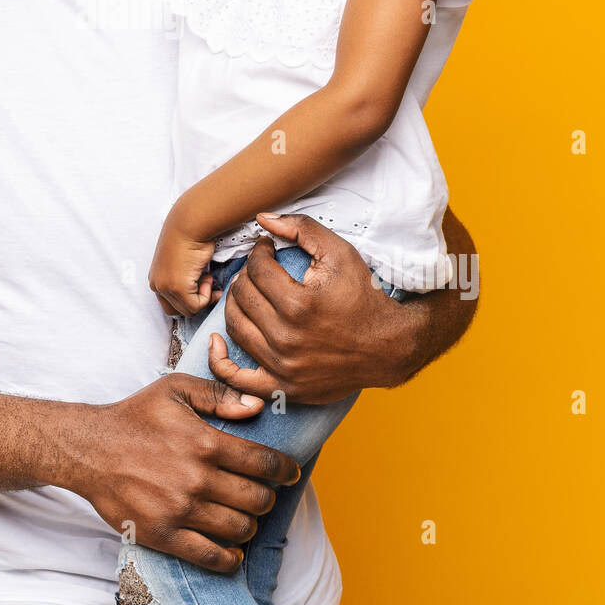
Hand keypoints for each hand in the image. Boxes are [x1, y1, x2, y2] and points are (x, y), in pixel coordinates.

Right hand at [64, 373, 300, 572]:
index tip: (291, 473)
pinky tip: (233, 551)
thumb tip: (256, 407)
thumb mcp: (175, 389)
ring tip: (245, 516)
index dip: (285, 470)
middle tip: (262, 494)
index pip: (263, 463)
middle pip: (257, 499)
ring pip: (239, 528)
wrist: (90, 450)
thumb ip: (218, 395)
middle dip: (267, 497)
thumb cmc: (135, 416)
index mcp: (205, 442)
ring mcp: (181, 510)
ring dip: (250, 524)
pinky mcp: (165, 535)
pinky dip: (230, 558)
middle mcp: (197, 478)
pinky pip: (211, 556)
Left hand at [147, 215, 216, 317]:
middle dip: (196, 302)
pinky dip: (207, 295)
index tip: (202, 288)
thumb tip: (200, 293)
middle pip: (178, 311)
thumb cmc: (190, 237)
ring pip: (189, 310)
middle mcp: (156, 285)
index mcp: (155, 278)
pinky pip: (197, 305)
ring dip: (203, 296)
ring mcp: (165, 288)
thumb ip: (184, 279)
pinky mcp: (177, 288)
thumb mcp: (182, 263)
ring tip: (207, 276)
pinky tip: (207, 276)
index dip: (188, 300)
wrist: (190, 224)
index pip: (170, 305)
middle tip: (209, 285)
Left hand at [206, 211, 470, 403]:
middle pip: (242, 296)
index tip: (267, 250)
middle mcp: (286, 338)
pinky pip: (237, 378)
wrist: (387, 346)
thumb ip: (302, 230)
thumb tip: (263, 218)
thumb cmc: (363, 297)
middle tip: (259, 270)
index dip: (258, 253)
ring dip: (236, 303)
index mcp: (298, 304)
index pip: (256, 270)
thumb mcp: (340, 253)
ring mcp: (282, 366)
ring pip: (236, 326)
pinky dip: (220, 359)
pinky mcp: (282, 387)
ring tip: (248, 293)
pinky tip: (217, 340)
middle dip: (247, 275)